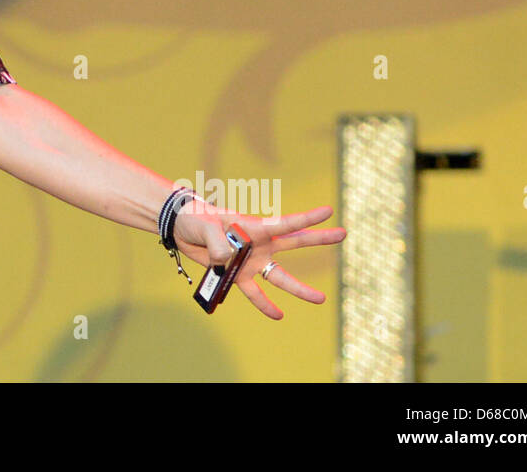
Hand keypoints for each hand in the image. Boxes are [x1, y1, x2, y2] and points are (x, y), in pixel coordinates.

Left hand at [169, 202, 345, 319]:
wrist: (182, 229)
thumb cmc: (196, 219)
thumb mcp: (205, 226)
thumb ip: (217, 241)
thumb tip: (226, 261)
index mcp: (253, 226)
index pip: (285, 223)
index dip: (307, 219)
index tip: (329, 212)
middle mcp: (258, 243)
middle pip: (293, 243)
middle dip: (319, 238)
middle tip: (343, 234)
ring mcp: (250, 260)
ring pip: (279, 276)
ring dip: (298, 289)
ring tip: (321, 299)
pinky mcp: (236, 274)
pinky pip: (254, 292)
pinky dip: (264, 304)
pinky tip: (278, 314)